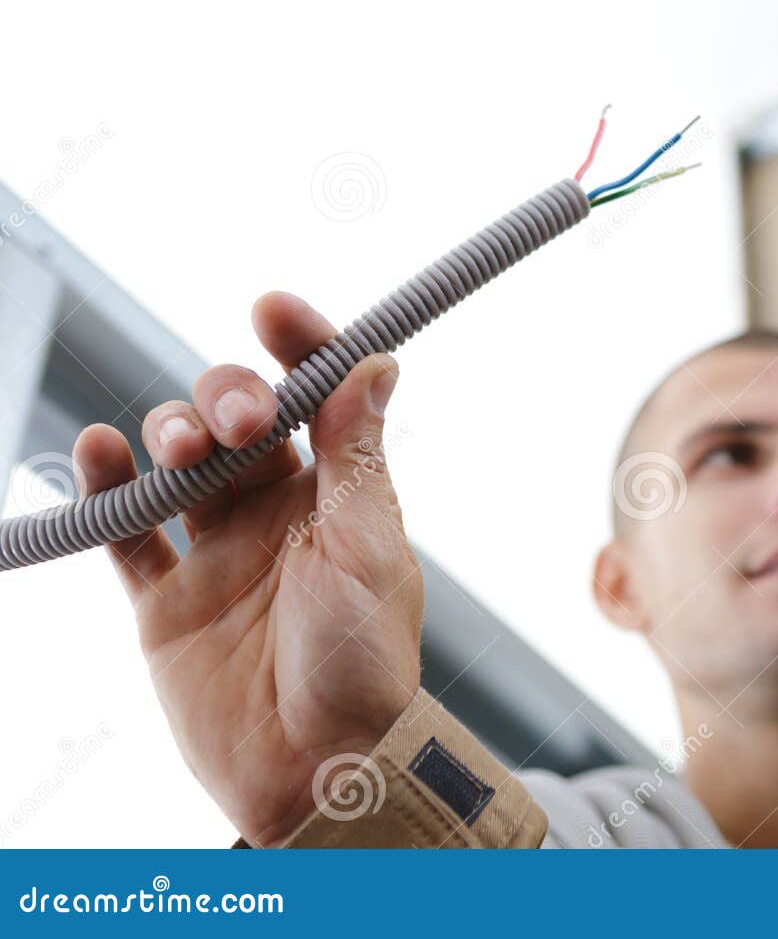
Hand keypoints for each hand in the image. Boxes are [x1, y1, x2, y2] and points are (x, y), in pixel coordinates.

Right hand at [73, 291, 421, 846]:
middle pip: (239, 421)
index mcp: (338, 494)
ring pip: (179, 463)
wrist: (316, 771)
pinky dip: (107, 491)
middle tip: (236, 422)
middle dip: (228, 398)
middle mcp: (276, 512)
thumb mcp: (368, 549)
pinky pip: (127, 533)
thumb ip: (357, 457)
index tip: (272, 309)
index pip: (318, 399)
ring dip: (168, 435)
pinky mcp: (165, 599)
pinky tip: (101, 455)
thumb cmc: (363, 663)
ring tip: (175, 450)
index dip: (300, 347)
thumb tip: (375, 362)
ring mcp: (217, 551)